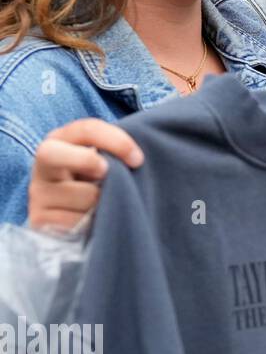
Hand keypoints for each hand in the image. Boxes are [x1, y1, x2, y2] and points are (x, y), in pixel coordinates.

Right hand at [28, 119, 142, 231]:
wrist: (72, 216)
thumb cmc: (97, 180)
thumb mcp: (105, 160)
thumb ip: (115, 153)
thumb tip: (136, 159)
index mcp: (62, 140)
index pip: (87, 130)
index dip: (116, 141)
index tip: (137, 160)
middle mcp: (43, 164)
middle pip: (52, 154)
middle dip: (84, 160)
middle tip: (106, 172)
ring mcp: (39, 193)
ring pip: (81, 195)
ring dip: (103, 202)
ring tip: (103, 203)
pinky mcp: (40, 219)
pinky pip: (77, 221)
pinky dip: (94, 223)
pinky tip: (93, 220)